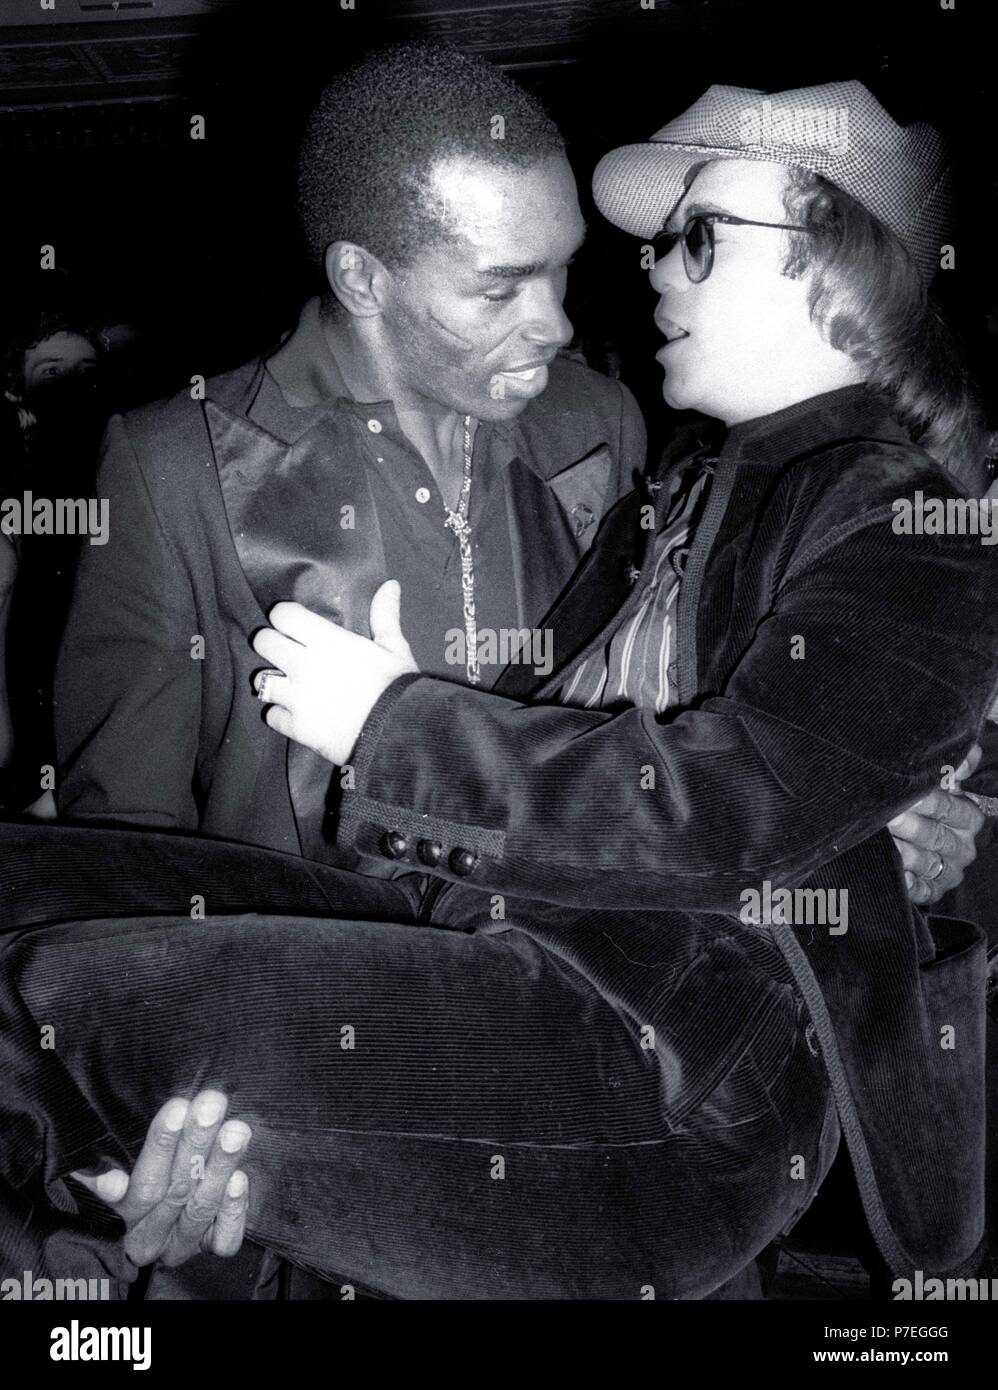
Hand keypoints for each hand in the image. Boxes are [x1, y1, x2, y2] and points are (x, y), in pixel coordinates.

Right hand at [70, 1089, 250, 1267]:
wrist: (151, 1216)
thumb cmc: (127, 1175)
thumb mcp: (102, 1174)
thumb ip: (98, 1177)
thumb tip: (113, 1181)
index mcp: (120, 1219)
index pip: (142, 1183)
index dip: (160, 1145)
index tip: (178, 1108)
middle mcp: (149, 1238)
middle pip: (176, 1190)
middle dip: (196, 1143)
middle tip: (212, 1106)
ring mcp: (180, 1244)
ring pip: (201, 1208)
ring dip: (221, 1166)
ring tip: (236, 1131)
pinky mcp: (209, 1247)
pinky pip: (223, 1239)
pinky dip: (232, 1210)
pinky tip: (240, 1179)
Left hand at [252, 580, 417, 765]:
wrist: (398, 733)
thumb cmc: (397, 686)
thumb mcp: (395, 648)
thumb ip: (385, 616)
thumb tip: (391, 584)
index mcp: (326, 640)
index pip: (283, 615)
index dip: (286, 617)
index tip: (295, 624)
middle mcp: (303, 664)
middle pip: (263, 642)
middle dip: (272, 644)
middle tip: (286, 653)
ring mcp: (296, 697)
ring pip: (260, 681)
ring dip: (271, 682)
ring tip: (287, 686)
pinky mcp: (296, 726)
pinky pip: (271, 715)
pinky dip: (280, 715)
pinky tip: (294, 714)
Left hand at [888, 744, 984, 905]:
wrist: (901, 827)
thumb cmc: (918, 798)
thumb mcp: (934, 780)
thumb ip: (950, 766)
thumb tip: (967, 753)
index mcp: (968, 818)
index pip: (952, 809)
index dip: (930, 802)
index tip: (908, 795)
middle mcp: (963, 848)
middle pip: (938, 837)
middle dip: (912, 826)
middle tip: (888, 816)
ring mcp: (948, 872)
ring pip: (928, 864)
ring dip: (904, 852)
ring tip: (885, 839)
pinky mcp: (931, 891)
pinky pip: (922, 891)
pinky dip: (908, 882)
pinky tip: (894, 871)